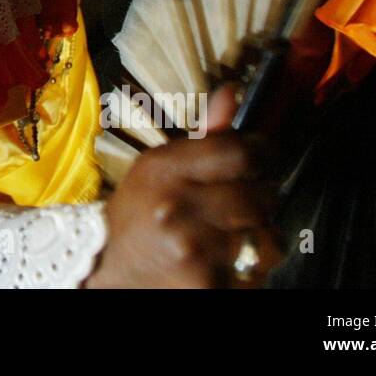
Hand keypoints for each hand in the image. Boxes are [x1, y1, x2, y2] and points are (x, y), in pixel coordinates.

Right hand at [86, 85, 280, 287]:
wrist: (109, 263)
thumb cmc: (139, 211)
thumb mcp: (160, 166)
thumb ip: (203, 135)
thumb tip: (233, 92)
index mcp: (165, 170)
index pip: (239, 153)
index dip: (262, 152)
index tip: (263, 156)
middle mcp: (178, 207)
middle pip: (259, 195)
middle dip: (264, 195)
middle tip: (254, 198)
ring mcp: (194, 248)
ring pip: (266, 235)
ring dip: (263, 233)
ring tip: (241, 230)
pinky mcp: (207, 282)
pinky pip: (257, 269)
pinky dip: (252, 265)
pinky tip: (231, 257)